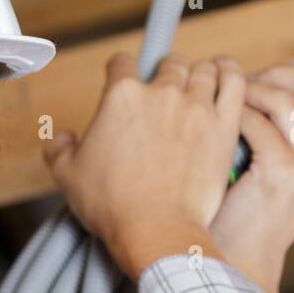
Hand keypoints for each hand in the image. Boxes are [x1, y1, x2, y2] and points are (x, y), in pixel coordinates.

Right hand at [42, 50, 246, 278]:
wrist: (155, 230)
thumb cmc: (111, 205)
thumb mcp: (66, 176)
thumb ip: (58, 148)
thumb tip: (61, 137)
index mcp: (120, 97)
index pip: (121, 62)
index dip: (120, 70)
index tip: (121, 81)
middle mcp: (160, 92)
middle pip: (168, 63)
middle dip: (163, 73)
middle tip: (161, 94)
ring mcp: (196, 107)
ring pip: (202, 70)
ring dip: (196, 75)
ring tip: (193, 88)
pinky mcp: (224, 126)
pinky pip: (235, 82)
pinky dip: (230, 72)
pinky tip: (224, 72)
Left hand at [209, 56, 293, 292]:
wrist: (245, 255)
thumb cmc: (267, 205)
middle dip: (283, 73)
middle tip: (257, 80)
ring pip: (285, 100)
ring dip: (253, 89)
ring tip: (235, 96)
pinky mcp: (282, 174)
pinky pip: (258, 121)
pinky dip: (238, 113)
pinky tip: (227, 121)